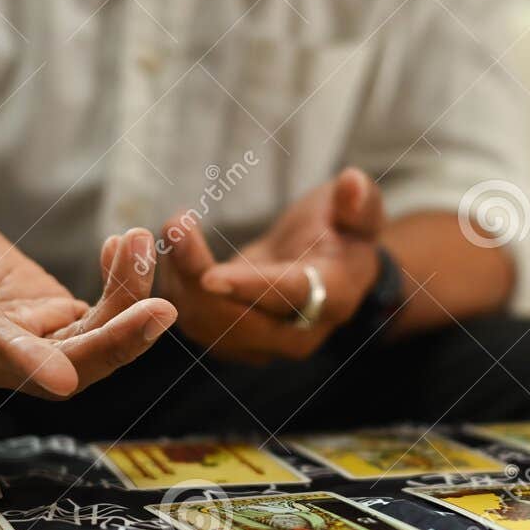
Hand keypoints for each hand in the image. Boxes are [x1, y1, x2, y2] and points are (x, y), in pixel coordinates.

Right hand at [0, 161, 175, 398]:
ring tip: (139, 241)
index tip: (62, 379)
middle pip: (62, 364)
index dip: (23, 362)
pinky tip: (128, 245)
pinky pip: (101, 319)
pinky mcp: (53, 320)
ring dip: (128, 302)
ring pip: (92, 344)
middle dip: (113, 343)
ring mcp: (26, 338)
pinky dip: (123, 287)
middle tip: (160, 308)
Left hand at [157, 167, 383, 363]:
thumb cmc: (343, 234)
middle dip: (198, 278)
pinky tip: (168, 248)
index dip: (250, 287)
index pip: (289, 296)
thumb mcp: (361, 213)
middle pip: (239, 321)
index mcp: (333, 297)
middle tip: (175, 226)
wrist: (327, 270)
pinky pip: (192, 320)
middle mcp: (297, 334)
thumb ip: (359, 202)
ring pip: (207, 324)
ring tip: (172, 226)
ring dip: (178, 277)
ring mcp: (262, 345)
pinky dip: (172, 285)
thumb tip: (351, 184)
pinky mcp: (231, 341)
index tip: (210, 276)